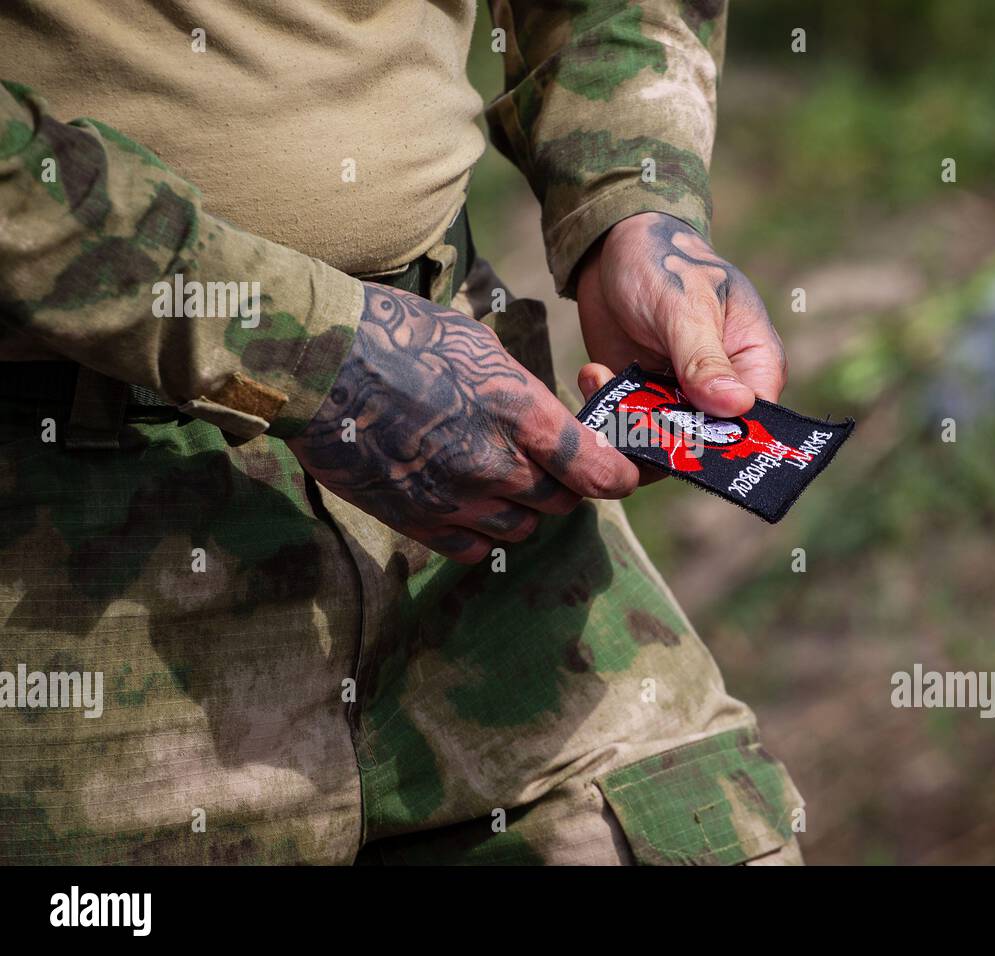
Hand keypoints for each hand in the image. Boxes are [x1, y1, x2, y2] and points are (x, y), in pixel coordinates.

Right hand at [286, 282, 639, 562]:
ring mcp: (454, 498)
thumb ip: (526, 399)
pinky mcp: (416, 519)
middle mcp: (494, 465)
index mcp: (519, 413)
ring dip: (523, 509)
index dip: (618, 476)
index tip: (619, 472)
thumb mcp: (481, 349)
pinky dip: (480, 532)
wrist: (322, 362)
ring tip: (498, 476)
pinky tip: (466, 501)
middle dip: (565, 485)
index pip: (597, 471)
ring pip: (521, 529)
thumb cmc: (402, 337)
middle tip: (547, 462)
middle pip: (562, 502)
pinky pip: (472, 548)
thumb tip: (552, 428)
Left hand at [574, 212, 786, 427]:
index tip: (687, 437)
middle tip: (631, 412)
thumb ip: (705, 360)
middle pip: (708, 441)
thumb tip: (738, 407)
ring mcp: (680, 397)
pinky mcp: (642, 398)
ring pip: (664, 440)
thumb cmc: (666, 262)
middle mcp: (721, 390)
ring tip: (604, 379)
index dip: (728, 441)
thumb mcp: (685, 308)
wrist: (611, 246)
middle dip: (669, 437)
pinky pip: (630, 426)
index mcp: (755, 364)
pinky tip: (594, 373)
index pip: (755, 424)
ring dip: (631, 423)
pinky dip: (609, 412)